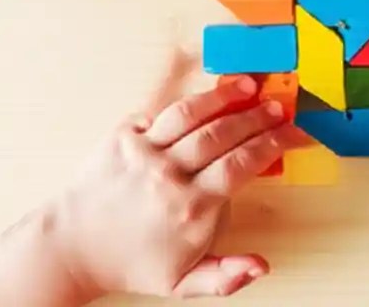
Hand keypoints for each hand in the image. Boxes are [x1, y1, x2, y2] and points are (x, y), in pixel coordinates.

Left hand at [52, 76, 301, 299]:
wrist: (73, 249)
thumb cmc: (129, 263)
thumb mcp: (182, 283)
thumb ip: (226, 277)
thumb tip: (262, 266)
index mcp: (192, 210)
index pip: (243, 165)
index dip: (274, 144)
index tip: (295, 135)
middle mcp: (170, 177)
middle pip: (225, 135)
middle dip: (259, 117)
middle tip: (280, 108)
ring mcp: (145, 153)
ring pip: (193, 115)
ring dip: (226, 97)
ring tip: (250, 85)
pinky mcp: (123, 138)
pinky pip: (160, 110)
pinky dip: (185, 96)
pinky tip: (207, 86)